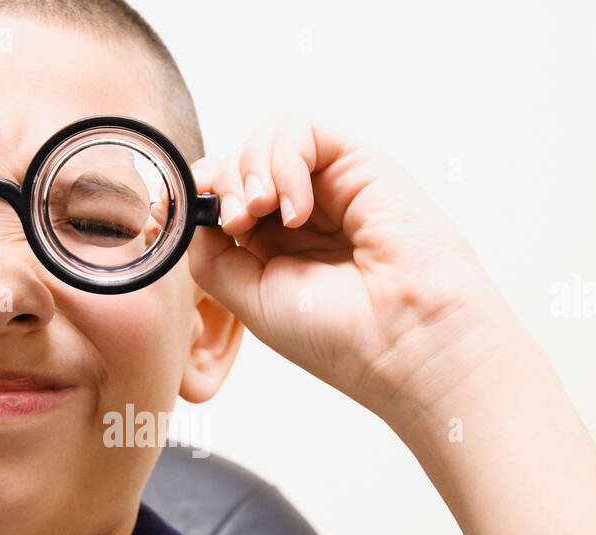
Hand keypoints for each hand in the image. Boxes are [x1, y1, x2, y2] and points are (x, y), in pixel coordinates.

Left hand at [188, 113, 521, 420]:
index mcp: (275, 249)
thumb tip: (191, 212)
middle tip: (237, 223)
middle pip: (238, 162)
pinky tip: (297, 209)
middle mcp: (302, 215)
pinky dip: (285, 161)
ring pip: (267, 139)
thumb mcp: (248, 301)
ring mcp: (330, 187)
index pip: (222, 197)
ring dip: (249, 169)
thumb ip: (210, 256)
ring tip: (263, 213)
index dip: (202, 197)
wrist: (404, 341)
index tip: (195, 220)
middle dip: (223, 184)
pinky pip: (302, 131)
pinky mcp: (357, 163)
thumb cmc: (339, 335)